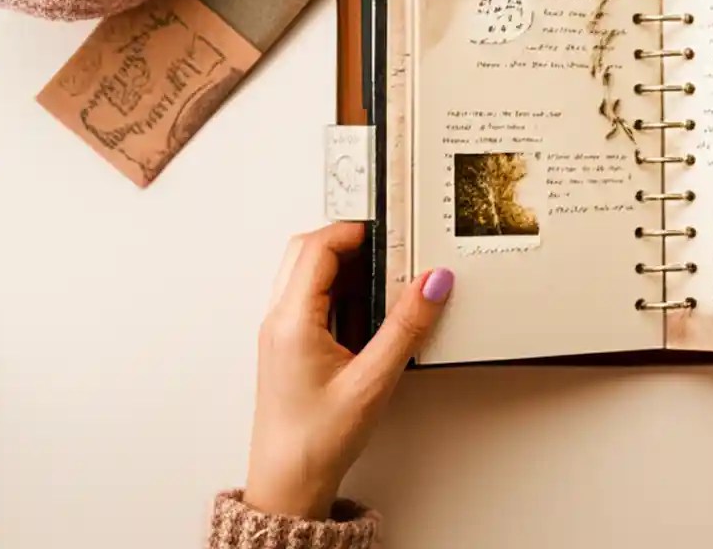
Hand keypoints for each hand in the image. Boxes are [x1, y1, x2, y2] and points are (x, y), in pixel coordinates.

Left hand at [244, 223, 453, 518]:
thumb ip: (406, 327)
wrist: (289, 481)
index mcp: (292, 320)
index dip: (355, 231)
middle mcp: (279, 319)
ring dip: (344, 267)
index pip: (318, 248)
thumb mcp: (374, 381)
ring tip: (385, 282)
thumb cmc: (317, 439)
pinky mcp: (290, 345)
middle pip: (306, 252)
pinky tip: (369, 314)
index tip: (391, 233)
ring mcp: (281, 331)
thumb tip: (432, 283)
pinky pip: (311, 299)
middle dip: (349, 242)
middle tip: (390, 250)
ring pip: (306, 274)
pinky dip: (339, 292)